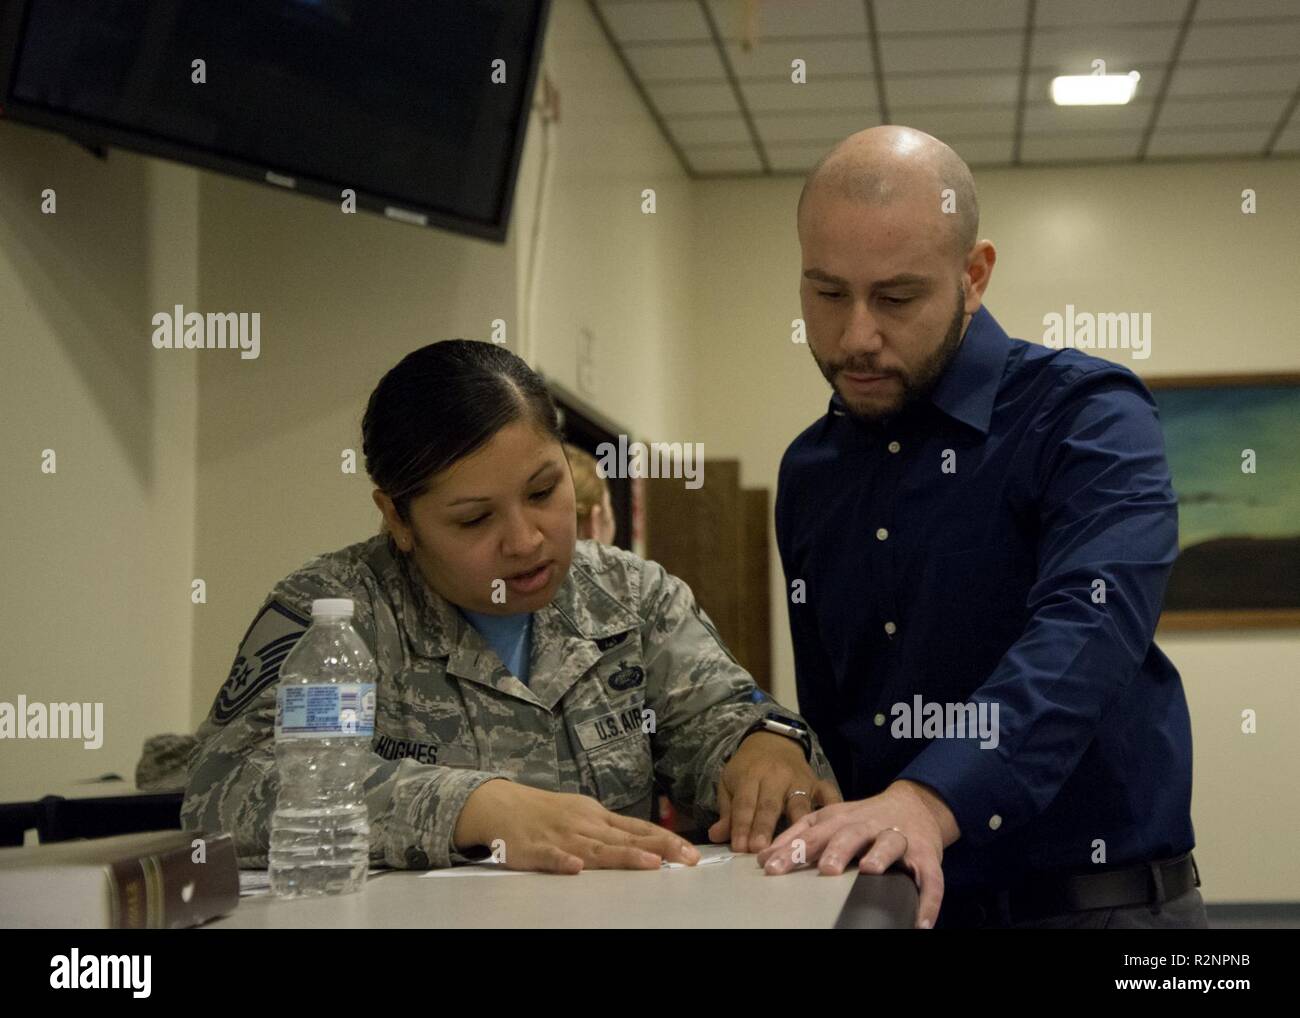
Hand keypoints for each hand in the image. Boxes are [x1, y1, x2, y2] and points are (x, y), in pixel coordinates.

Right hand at [453, 779, 698, 872]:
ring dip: (624, 856)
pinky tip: (576, 868)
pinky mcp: (535, 849)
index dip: (666, 839)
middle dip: (659, 849)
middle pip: (626, 839)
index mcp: (597, 817)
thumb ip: (613, 830)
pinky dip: (563, 861)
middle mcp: (585, 825)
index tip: (692, 851)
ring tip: (650, 864)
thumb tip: (649, 841)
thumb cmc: (548, 813)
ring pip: (596, 849)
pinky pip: (550, 857)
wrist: (502, 804)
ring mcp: (561, 837)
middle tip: (687, 859)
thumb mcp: (585, 814)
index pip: (639, 828)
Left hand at [708, 731, 841, 852]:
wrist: (774, 742)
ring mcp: (800, 781)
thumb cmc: (748, 768)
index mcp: (751, 775)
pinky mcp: (819, 784)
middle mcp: (776, 777)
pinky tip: (833, 827)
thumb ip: (727, 811)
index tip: (740, 848)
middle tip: (759, 851)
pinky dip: (833, 808)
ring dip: (794, 826)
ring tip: (792, 848)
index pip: (745, 803)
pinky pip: (829, 795)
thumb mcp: (730, 782)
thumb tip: (716, 835)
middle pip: (770, 805)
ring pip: (799, 805)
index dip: (741, 826)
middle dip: (764, 828)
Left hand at [755, 780, 957, 929]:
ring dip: (879, 855)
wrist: (916, 805)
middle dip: (836, 848)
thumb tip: (763, 858)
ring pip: (890, 843)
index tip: (771, 867)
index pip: (813, 831)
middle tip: (824, 868)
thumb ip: (799, 836)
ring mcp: (900, 838)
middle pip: (850, 833)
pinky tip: (921, 924)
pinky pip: (931, 878)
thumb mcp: (831, 820)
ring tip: (868, 871)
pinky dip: (929, 901)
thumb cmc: (864, 818)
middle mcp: (869, 824)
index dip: (793, 848)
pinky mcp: (927, 855)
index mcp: (842, 818)